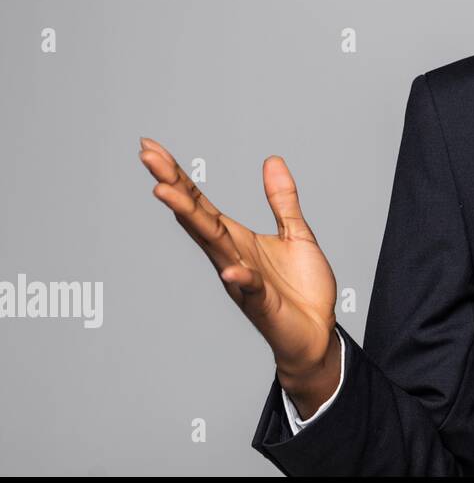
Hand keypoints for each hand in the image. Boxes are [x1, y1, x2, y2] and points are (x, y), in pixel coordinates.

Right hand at [137, 138, 338, 386]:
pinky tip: (230, 269)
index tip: (152, 149)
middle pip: (196, 216)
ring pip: (214, 246)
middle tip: (147, 156)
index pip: (200, 203)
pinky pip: (251, 288)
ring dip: (190, 219)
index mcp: (237, 239)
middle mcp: (231, 256)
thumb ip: (282, 199)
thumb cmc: (302, 288)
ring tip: (166, 192)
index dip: (178, 176)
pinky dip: (241, 278)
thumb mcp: (297, 232)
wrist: (316, 333)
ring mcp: (243, 280)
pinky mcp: (264, 303)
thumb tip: (272, 161)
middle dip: (172, 185)